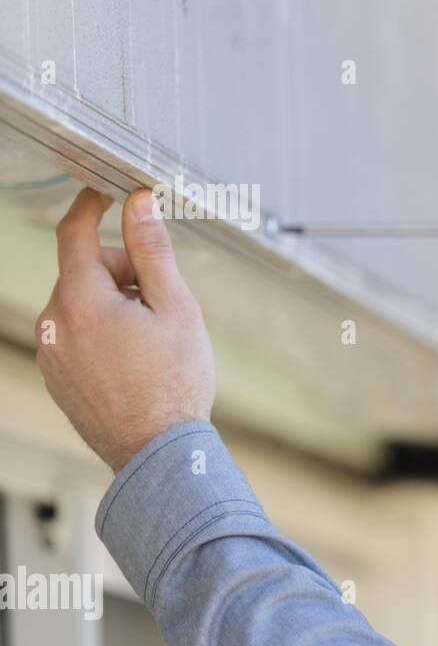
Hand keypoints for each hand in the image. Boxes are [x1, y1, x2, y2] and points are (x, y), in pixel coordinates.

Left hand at [35, 188, 215, 473]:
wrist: (157, 451)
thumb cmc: (175, 382)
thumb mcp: (177, 307)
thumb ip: (152, 250)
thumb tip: (139, 202)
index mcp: (82, 300)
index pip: (74, 233)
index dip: (91, 206)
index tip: (107, 193)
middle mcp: (54, 323)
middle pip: (85, 272)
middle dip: (122, 274)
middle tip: (161, 304)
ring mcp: (51, 353)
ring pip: (81, 305)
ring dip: (113, 307)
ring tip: (151, 342)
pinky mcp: (56, 377)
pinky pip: (76, 336)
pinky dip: (103, 335)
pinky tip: (135, 363)